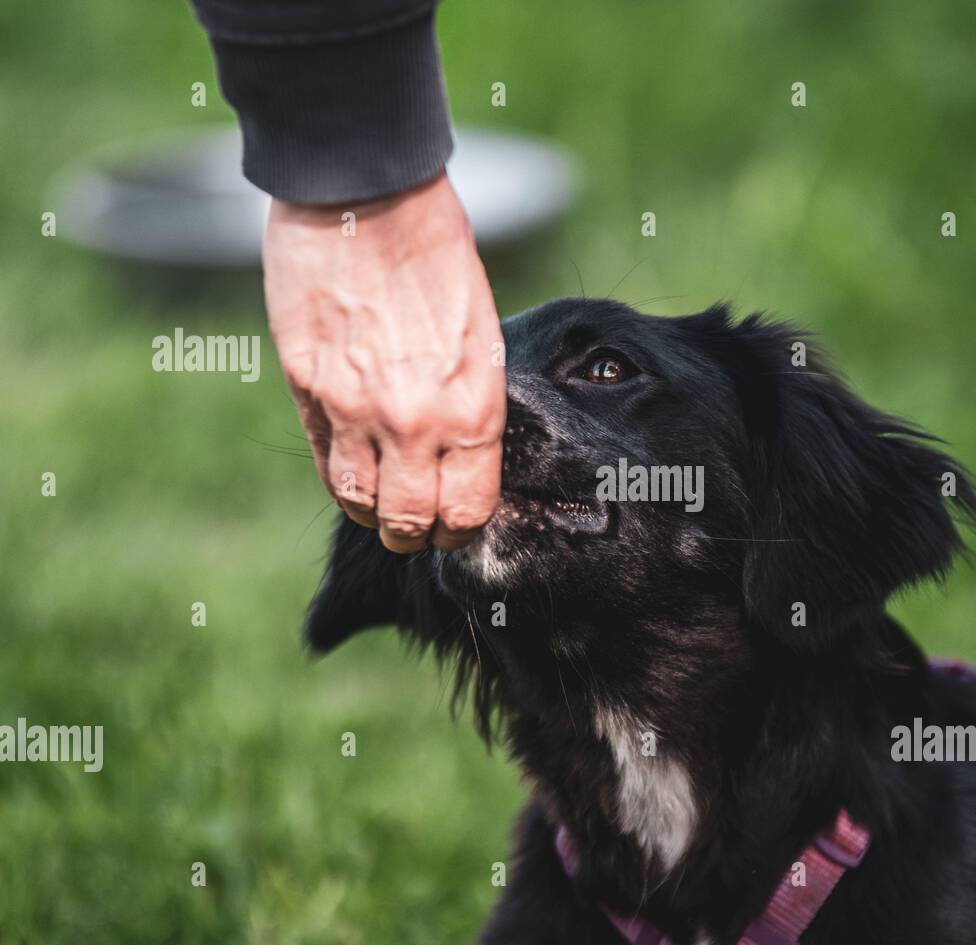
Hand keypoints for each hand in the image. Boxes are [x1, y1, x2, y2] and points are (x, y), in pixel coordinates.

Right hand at [263, 172, 504, 552]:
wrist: (367, 194)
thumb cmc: (439, 257)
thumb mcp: (482, 338)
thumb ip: (471, 406)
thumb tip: (461, 459)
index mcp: (472, 408)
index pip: (467, 511)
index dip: (461, 528)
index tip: (457, 521)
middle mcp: (414, 422)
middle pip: (408, 522)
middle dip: (416, 532)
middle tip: (419, 522)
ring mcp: (353, 409)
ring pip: (359, 502)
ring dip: (374, 512)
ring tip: (385, 500)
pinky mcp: (306, 388)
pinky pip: (324, 462)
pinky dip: (341, 479)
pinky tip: (354, 473)